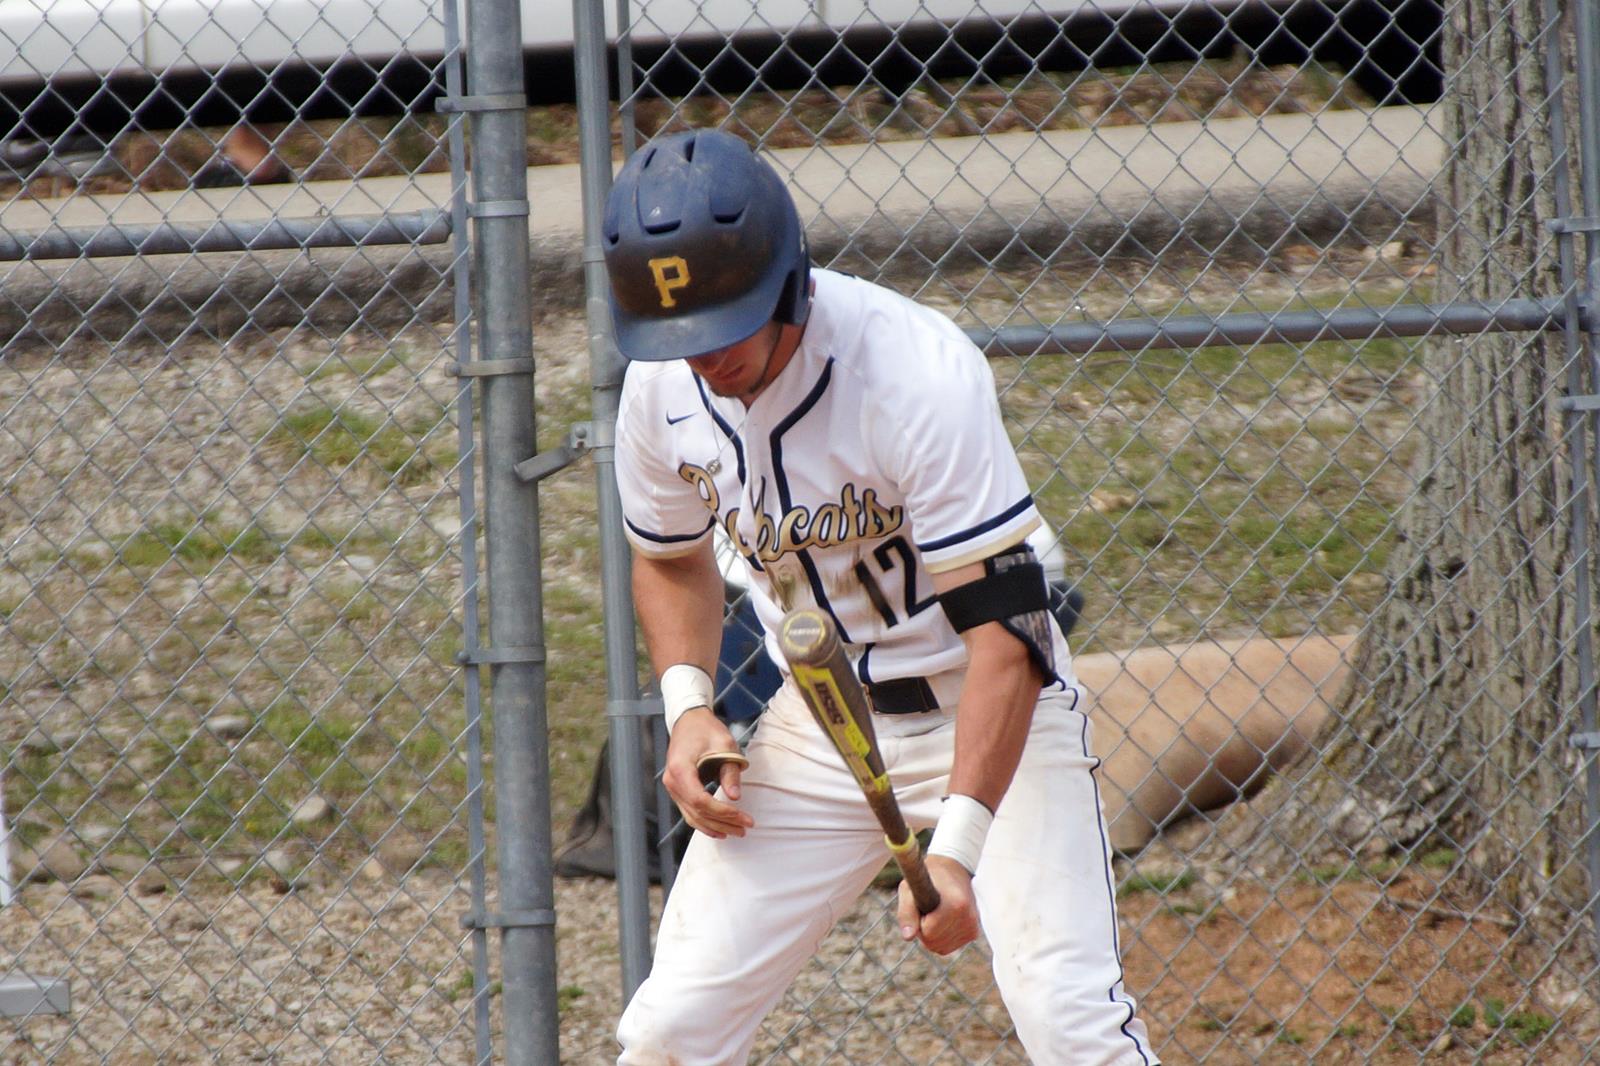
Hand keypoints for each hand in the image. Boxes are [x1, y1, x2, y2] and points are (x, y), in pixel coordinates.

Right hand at [663, 709, 753, 839]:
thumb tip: (735, 797)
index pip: (700, 800)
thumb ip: (730, 771)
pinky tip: (720, 830)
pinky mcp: (677, 789)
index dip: (722, 812)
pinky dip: (704, 822)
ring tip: (737, 831)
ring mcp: (672, 787)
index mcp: (680, 769)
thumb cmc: (707, 729)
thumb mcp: (724, 745)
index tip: (743, 817)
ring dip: (715, 827)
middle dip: (723, 822)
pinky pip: (689, 811)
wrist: (689, 720)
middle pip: (697, 812)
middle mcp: (672, 781)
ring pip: (692, 816)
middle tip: (745, 828)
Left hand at [897, 856, 978, 954]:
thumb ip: (907, 912)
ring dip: (931, 935)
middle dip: (924, 929)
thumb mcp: (910, 888)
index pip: (928, 932)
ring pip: (939, 948)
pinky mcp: (973, 933)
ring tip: (936, 913)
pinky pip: (947, 947)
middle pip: (933, 942)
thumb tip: (907, 937)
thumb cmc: (928, 877)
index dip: (919, 919)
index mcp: (957, 904)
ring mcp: (973, 927)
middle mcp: (969, 918)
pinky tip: (942, 921)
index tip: (923, 902)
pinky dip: (940, 938)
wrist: (953, 869)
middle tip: (928, 908)